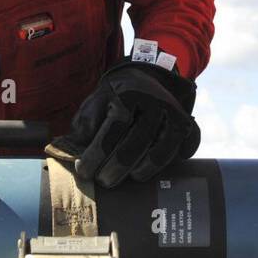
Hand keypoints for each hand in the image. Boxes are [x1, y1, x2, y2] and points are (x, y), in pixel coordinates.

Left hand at [46, 60, 199, 187]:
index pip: (111, 131)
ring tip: (128, 178)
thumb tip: (71, 149)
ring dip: (141, 171)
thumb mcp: (96, 99)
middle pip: (135, 145)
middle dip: (115, 170)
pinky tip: (153, 170)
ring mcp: (173, 114)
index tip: (84, 171)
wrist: (149, 76)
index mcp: (128, 94)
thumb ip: (84, 123)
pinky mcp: (186, 125)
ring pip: (159, 153)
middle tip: (103, 181)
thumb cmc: (117, 95)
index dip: (96, 155)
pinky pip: (181, 151)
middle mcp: (154, 103)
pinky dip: (169, 164)